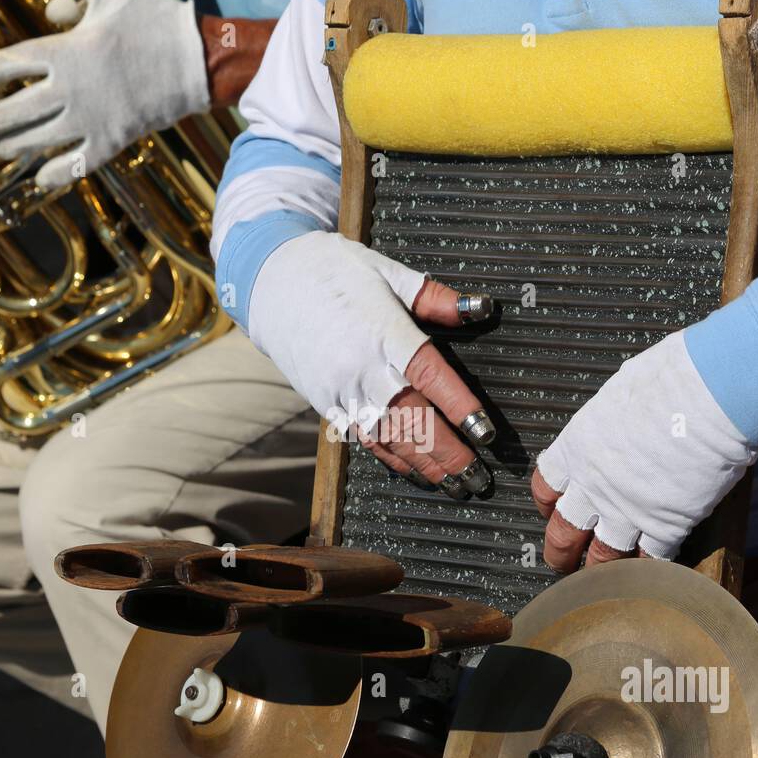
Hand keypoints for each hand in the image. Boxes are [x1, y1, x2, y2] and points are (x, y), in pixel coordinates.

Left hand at [0, 0, 209, 188]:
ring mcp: (89, 120)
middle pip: (12, 111)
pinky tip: (39, 177)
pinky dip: (54, 175)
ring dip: (11, 147)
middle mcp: (69, 89)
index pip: (7, 65)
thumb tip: (49, 14)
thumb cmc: (154, 22)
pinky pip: (75, 165)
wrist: (197, 60)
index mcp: (63, 51)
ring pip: (36, 142)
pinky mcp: (111, 141)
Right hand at [247, 231, 496, 496]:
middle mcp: (361, 366)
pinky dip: (392, 460)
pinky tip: (417, 473)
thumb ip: (437, 298)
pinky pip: (362, 439)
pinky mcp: (324, 402)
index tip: (485, 432)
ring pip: (387, 439)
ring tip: (456, 485)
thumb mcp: (389, 273)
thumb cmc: (336, 272)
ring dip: (423, 465)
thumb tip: (484, 309)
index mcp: (383, 331)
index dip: (458, 406)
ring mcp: (340, 389)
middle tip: (478, 476)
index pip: (428, 375)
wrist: (272, 281)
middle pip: (411, 418)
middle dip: (447, 452)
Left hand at [531, 330, 757, 571]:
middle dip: (560, 551)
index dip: (547, 503)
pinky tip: (651, 567)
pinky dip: (650, 565)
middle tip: (563, 561)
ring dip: (600, 569)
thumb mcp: (621, 392)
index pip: (546, 487)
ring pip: (602, 556)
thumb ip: (611, 419)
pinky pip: (651, 558)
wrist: (712, 394)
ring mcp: (627, 509)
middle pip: (563, 532)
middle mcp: (594, 484)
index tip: (552, 509)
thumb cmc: (671, 378)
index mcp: (578, 448)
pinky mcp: (666, 525)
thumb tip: (619, 419)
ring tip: (601, 579)